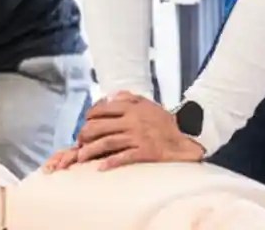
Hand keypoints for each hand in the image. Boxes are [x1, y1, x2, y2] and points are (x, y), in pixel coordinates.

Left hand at [70, 92, 203, 170]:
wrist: (185, 137)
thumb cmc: (165, 122)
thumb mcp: (148, 104)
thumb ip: (130, 98)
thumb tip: (112, 96)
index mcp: (132, 108)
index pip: (104, 109)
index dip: (90, 116)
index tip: (84, 123)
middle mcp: (133, 121)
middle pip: (101, 126)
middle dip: (85, 134)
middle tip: (79, 141)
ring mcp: (138, 137)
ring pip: (107, 142)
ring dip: (91, 150)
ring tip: (81, 157)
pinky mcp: (145, 152)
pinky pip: (124, 157)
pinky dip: (111, 162)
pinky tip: (100, 167)